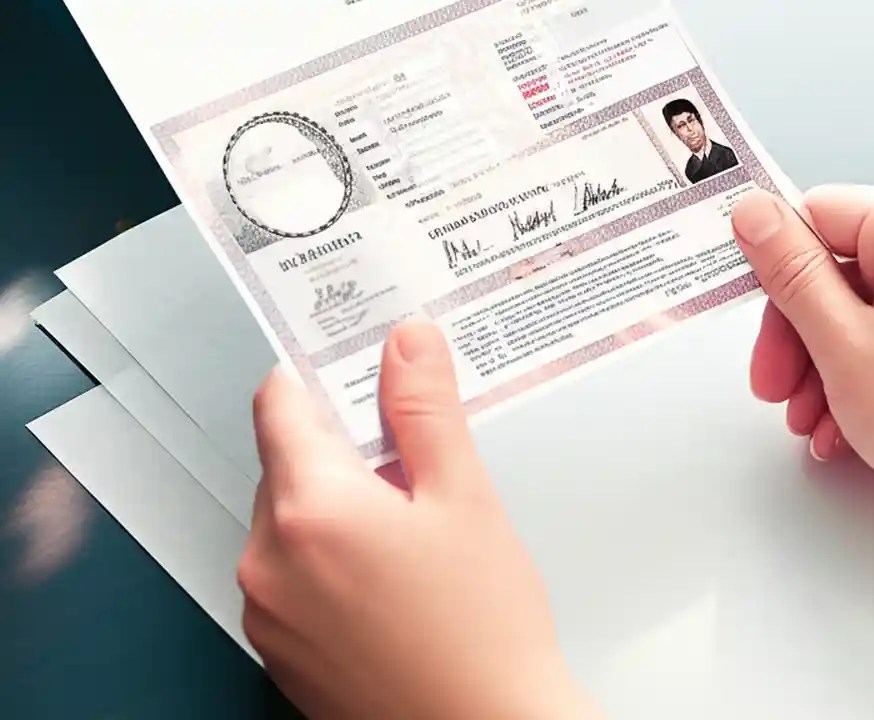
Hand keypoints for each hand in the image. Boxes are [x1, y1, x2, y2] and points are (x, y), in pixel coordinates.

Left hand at [237, 318, 597, 719]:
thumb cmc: (482, 632)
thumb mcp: (465, 499)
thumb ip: (426, 410)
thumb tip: (407, 343)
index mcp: (310, 511)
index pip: (279, 404)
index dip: (319, 376)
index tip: (356, 370)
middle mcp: (268, 561)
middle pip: (286, 464)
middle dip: (343, 453)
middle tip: (415, 469)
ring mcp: (267, 612)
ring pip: (289, 522)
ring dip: (336, 509)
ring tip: (412, 537)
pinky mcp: (277, 650)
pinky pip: (290, 576)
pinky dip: (328, 561)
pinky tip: (392, 583)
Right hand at [732, 186, 873, 541]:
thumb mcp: (841, 342)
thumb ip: (791, 271)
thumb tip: (752, 211)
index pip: (820, 215)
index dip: (776, 273)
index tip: (756, 320)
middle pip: (845, 267)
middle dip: (800, 335)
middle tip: (776, 389)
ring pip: (872, 305)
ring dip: (828, 362)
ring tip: (811, 420)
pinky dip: (871, 368)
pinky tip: (845, 424)